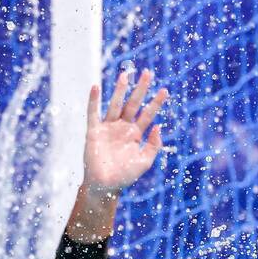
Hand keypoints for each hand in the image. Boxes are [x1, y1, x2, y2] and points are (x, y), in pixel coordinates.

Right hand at [83, 67, 167, 193]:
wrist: (104, 186)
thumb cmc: (125, 176)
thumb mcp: (144, 161)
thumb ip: (153, 144)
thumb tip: (157, 126)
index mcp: (135, 134)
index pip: (147, 114)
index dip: (156, 102)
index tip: (165, 90)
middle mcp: (122, 127)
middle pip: (133, 104)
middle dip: (140, 89)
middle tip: (147, 73)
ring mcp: (107, 128)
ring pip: (115, 104)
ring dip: (120, 90)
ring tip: (125, 75)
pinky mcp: (93, 131)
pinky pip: (93, 113)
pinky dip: (93, 100)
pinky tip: (95, 87)